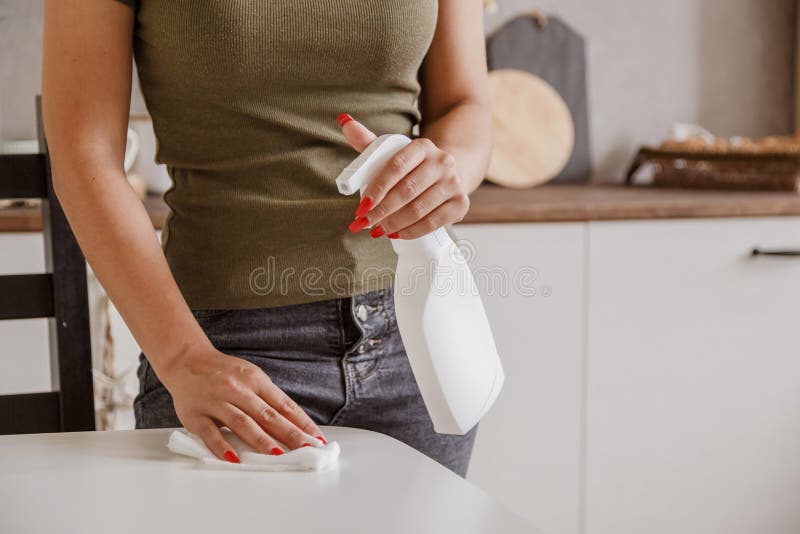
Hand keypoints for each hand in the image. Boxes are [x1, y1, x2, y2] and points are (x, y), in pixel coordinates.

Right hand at [160, 344, 326, 462]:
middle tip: (305, 449)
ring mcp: (216, 402)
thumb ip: (268, 397)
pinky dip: (222, 446)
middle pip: (267, 414)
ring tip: (277, 455)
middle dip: (289, 433)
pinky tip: (234, 458)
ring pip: (242, 422)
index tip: (316, 438)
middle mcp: (237, 389)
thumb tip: (294, 421)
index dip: (301, 422)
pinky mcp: (196, 415)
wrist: (186, 360)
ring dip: (261, 440)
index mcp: (255, 380)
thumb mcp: (250, 376)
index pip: (283, 404)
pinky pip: (210, 432)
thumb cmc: (223, 372)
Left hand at [338, 113, 469, 239]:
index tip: (361, 207)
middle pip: (407, 191)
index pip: (396, 167)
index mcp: (422, 146)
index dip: (377, 189)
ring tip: (378, 231)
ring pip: (419, 209)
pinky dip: (411, 231)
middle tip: (364, 223)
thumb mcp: (392, 152)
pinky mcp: (461, 203)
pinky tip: (397, 234)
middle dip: (382, 211)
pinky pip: (433, 222)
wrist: (449, 174)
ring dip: (394, 224)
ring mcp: (454, 183)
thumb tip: (344, 121)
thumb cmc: (412, 167)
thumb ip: (368, 141)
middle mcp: (442, 162)